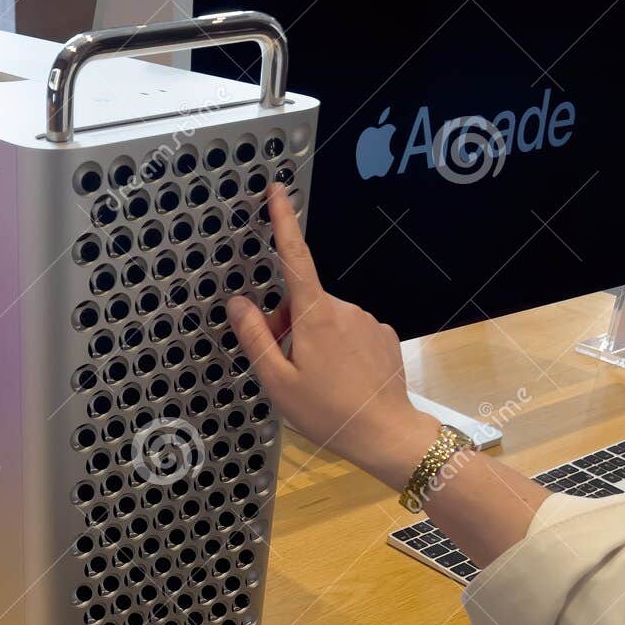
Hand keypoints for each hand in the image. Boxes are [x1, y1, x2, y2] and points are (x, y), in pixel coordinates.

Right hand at [226, 185, 433, 489]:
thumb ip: (255, 337)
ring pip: (327, 321)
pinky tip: (342, 381)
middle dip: (288, 326)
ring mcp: (367, 320)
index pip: (295, 257)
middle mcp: (344, 308)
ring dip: (314, 341)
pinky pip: (350, 334)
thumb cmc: (327, 412)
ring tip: (318, 383)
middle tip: (287, 368)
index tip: (277, 191)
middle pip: (304, 303)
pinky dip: (339, 350)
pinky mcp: (383, 335)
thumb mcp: (278, 380)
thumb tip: (238, 302)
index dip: (283, 222)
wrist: (386, 433)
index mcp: (315, 315)